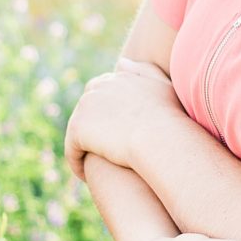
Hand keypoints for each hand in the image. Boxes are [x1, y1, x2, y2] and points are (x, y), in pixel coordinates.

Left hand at [64, 59, 178, 180]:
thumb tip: (121, 63)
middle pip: (86, 109)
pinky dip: (77, 163)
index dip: (106, 113)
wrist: (160, 135)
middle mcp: (97, 87)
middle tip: (102, 151)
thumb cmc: (169, 116)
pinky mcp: (77, 128)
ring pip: (78, 130)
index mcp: (116, 78)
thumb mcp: (161, 85)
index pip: (102, 92)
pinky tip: (87, 177)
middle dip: (91, 128)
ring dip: (84, 147)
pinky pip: (72, 149)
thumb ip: (143, 71)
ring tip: (94, 167)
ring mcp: (85, 106)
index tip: (114, 132)